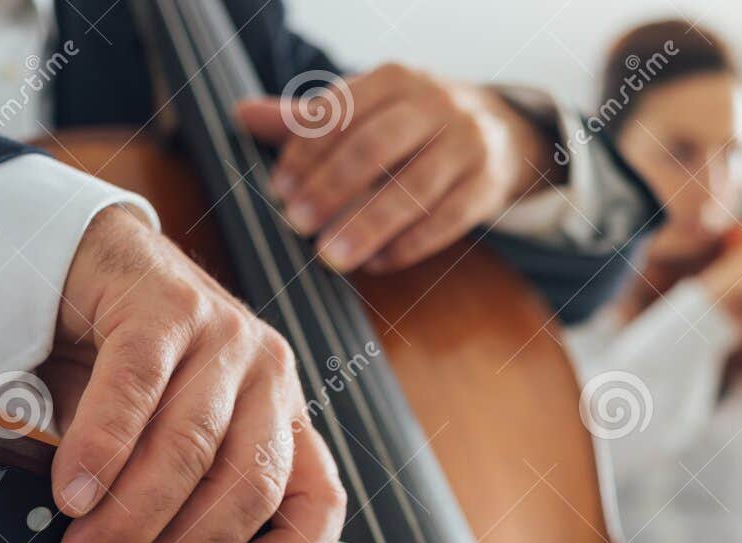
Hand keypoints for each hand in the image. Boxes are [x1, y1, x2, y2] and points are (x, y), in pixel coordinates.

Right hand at [39, 206, 345, 542]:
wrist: (75, 264)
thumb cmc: (115, 373)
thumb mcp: (155, 446)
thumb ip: (165, 503)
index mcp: (282, 418)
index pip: (317, 498)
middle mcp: (268, 375)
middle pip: (248, 486)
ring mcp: (225, 335)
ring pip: (192, 448)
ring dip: (132, 517)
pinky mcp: (168, 304)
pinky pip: (136, 392)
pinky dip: (101, 453)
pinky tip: (73, 494)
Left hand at [235, 64, 559, 273]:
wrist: (500, 131)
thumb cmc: (414, 125)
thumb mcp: (366, 111)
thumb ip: (308, 120)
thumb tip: (240, 115)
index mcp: (395, 80)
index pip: (343, 113)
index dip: (306, 154)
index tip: (279, 191)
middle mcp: (434, 105)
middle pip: (377, 148)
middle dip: (332, 189)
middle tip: (297, 225)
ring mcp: (466, 145)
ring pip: (413, 190)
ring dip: (367, 226)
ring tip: (331, 258)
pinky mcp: (486, 186)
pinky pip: (444, 220)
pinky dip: (407, 245)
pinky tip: (374, 263)